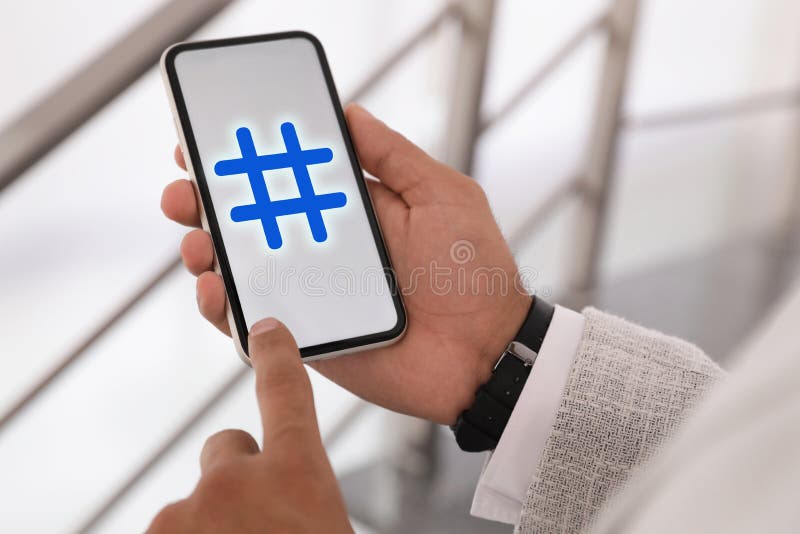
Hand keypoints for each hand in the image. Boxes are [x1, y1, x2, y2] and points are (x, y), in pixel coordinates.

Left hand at [147, 319, 351, 533]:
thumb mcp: (328, 528)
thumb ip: (304, 498)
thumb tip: (288, 496)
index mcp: (296, 476)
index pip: (284, 390)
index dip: (274, 355)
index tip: (265, 329)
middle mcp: (235, 482)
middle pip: (225, 448)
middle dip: (235, 475)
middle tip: (254, 520)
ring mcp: (185, 512)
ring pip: (195, 502)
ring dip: (211, 525)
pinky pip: (170, 532)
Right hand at [161, 104, 530, 424]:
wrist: (486, 352)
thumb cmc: (475, 271)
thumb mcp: (443, 196)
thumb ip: (395, 157)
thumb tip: (351, 113)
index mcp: (355, 212)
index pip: (287, 179)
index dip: (246, 162)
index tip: (210, 143)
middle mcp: (327, 249)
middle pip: (252, 222)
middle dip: (209, 203)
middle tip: (185, 191)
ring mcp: (314, 294)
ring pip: (243, 269)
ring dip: (207, 252)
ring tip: (197, 243)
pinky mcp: (308, 336)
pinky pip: (255, 322)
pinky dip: (224, 308)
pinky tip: (215, 290)